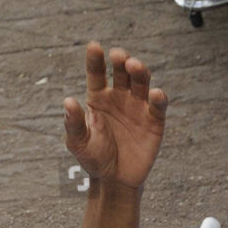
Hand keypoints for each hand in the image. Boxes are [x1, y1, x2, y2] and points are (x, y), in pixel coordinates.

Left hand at [63, 42, 167, 189]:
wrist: (114, 181)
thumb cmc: (93, 159)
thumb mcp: (78, 142)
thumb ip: (73, 123)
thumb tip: (68, 101)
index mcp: (98, 98)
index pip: (97, 73)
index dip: (96, 59)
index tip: (94, 47)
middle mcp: (119, 97)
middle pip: (122, 72)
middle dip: (121, 61)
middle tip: (118, 56)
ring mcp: (138, 106)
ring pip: (141, 81)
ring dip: (139, 71)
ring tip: (134, 66)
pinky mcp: (154, 120)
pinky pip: (158, 105)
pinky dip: (158, 97)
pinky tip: (155, 94)